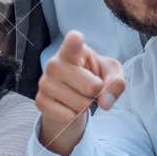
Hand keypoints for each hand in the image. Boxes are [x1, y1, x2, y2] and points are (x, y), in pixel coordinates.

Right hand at [34, 30, 125, 155]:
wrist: (72, 93)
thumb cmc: (94, 75)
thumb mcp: (111, 73)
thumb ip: (116, 83)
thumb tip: (105, 103)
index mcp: (72, 50)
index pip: (72, 42)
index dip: (75, 42)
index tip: (76, 39)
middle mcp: (54, 63)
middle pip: (92, 86)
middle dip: (97, 92)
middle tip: (90, 87)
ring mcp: (44, 82)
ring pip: (81, 104)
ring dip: (86, 105)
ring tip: (79, 95)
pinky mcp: (40, 101)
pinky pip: (69, 116)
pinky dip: (74, 115)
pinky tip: (69, 105)